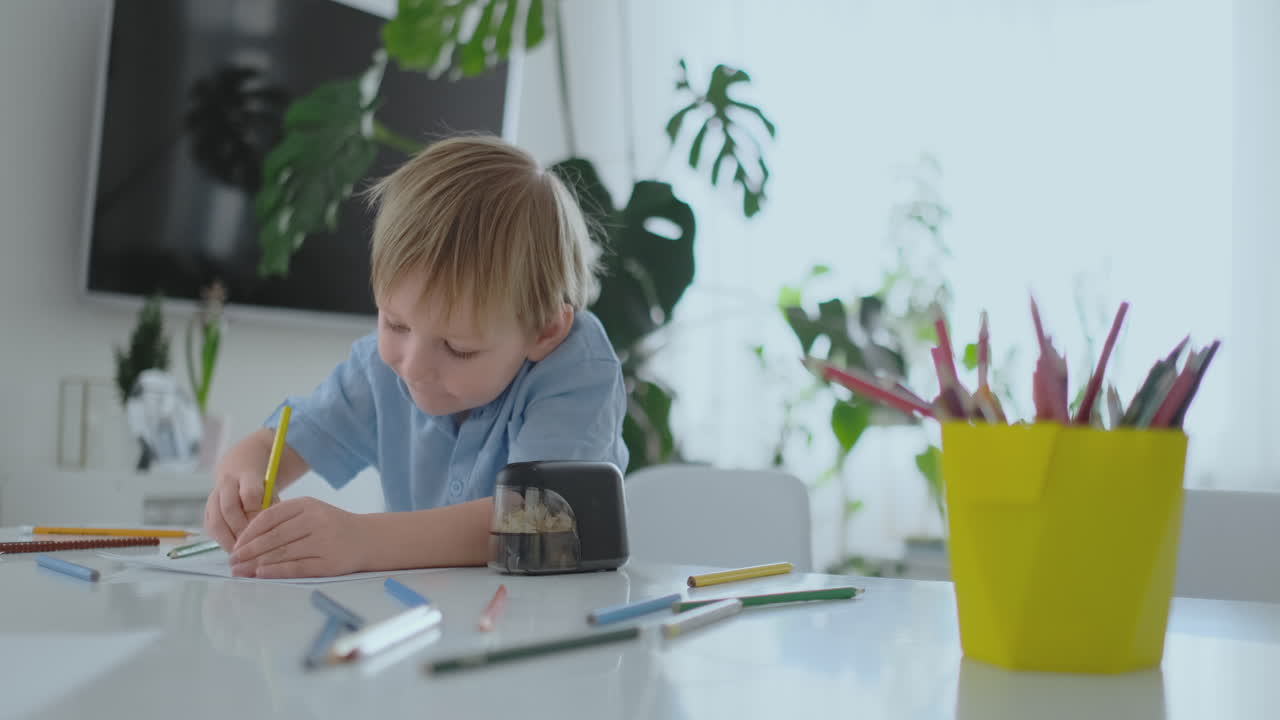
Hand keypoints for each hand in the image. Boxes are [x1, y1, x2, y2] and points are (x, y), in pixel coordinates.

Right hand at [203, 468, 274, 551]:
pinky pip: (210, 528)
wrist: (240, 476)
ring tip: (241, 553)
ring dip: (228, 540)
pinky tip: (234, 549)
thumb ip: (270, 509)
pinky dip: (221, 541)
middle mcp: (226, 484)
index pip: (250, 494)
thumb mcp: (271, 494)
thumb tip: (269, 532)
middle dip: (241, 530)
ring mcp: (213, 497)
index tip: (264, 529)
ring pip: (216, 521)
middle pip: (229, 508)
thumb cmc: (262, 490)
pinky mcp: (206, 511)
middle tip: (251, 546)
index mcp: (247, 476)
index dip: (256, 514)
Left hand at [228, 497, 368, 578]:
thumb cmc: (331, 526)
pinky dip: (276, 571)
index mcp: (307, 504)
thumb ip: (282, 520)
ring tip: (241, 571)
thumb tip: (246, 540)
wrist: (367, 538)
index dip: (249, 533)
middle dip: (249, 551)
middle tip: (232, 561)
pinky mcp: (329, 562)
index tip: (236, 545)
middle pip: (273, 537)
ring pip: (282, 553)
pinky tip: (261, 574)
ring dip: (257, 564)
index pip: (269, 517)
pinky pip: (296, 567)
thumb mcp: (310, 512)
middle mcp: (315, 520)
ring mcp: (323, 542)